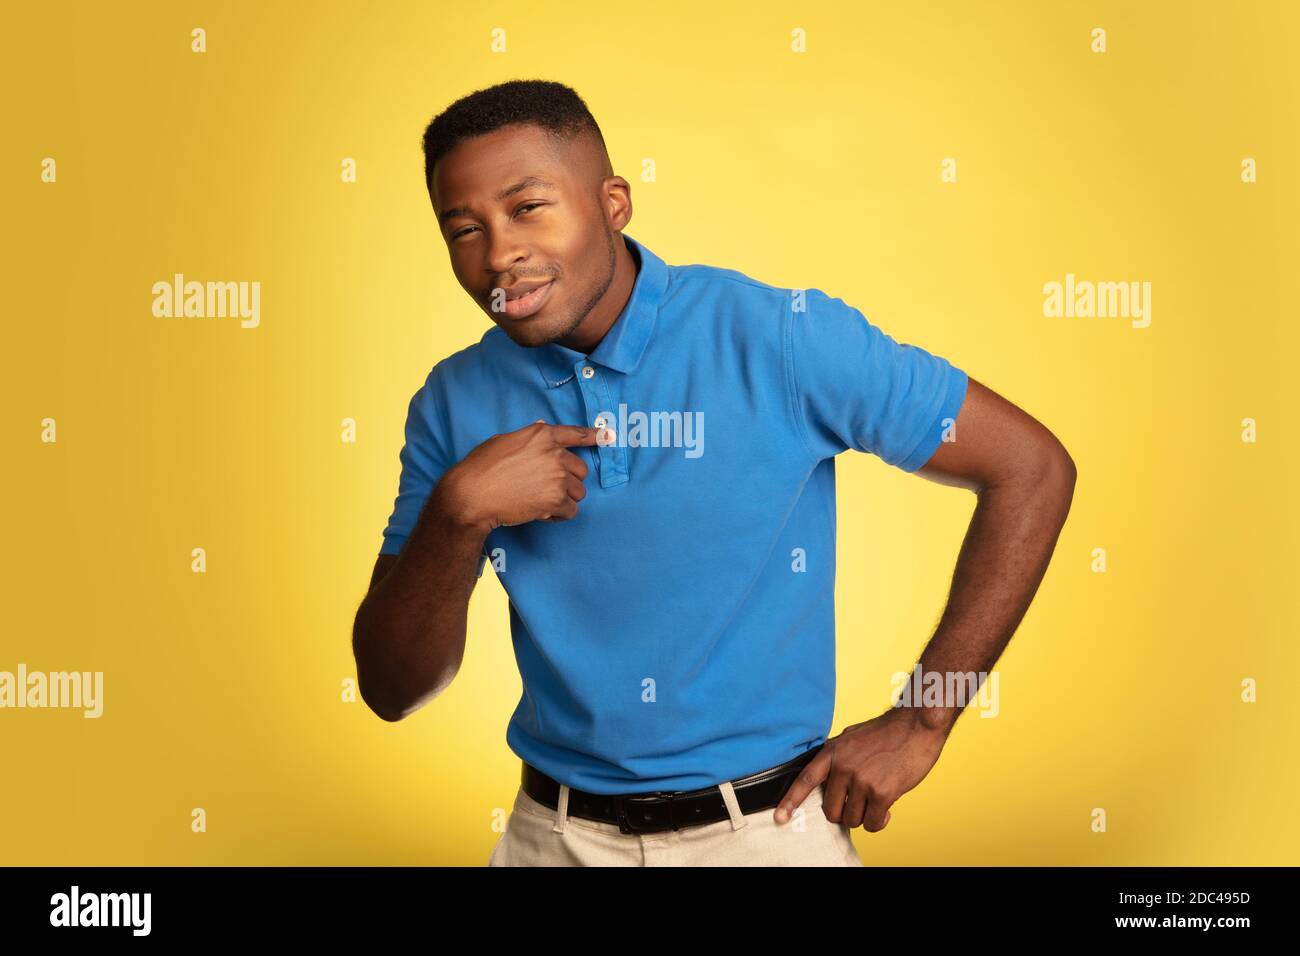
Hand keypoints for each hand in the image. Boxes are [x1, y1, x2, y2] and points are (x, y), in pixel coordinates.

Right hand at [437, 420, 602, 531]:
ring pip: (578, 492)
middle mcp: (555, 454)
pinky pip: (571, 511)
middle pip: (581, 469)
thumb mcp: (505, 441)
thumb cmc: (482, 467)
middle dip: (568, 480)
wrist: (473, 494)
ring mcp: (557, 478)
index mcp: (542, 436)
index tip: (610, 437)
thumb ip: (529, 436)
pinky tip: (542, 513)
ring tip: (541, 501)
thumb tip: (543, 427)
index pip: (576, 434)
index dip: (595, 436)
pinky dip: (559, 515)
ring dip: (564, 499)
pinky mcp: (556, 501)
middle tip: (547, 487)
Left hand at [773, 708, 949, 830]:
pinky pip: (872, 823)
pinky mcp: (881, 792)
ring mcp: (861, 780)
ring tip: (876, 802)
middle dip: (843, 813)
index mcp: (833, 752)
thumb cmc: (888, 732)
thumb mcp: (852, 738)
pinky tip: (887, 809)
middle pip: (830, 810)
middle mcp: (843, 767)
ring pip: (852, 819)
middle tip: (858, 805)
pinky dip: (879, 821)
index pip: (806, 779)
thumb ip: (839, 758)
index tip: (780, 817)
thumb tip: (831, 779)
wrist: (917, 725)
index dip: (791, 801)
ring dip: (864, 816)